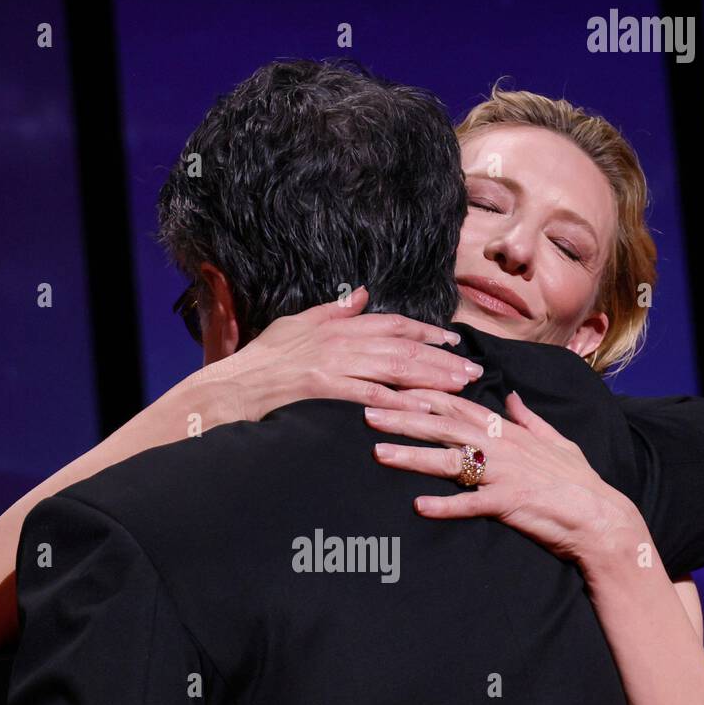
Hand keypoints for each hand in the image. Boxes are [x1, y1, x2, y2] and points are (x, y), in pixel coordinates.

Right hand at [192, 286, 482, 421]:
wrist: (230, 387)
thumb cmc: (261, 360)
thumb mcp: (296, 325)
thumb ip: (333, 312)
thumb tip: (360, 294)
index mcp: (338, 326)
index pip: (392, 325)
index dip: (426, 333)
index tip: (454, 342)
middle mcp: (341, 341)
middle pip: (403, 348)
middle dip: (441, 359)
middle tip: (473, 371)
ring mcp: (334, 365)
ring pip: (395, 368)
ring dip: (432, 378)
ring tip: (461, 389)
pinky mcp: (324, 389)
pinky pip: (370, 394)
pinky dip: (400, 401)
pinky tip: (424, 410)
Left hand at [366, 387, 645, 566]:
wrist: (601, 517)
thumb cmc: (577, 481)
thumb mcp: (555, 441)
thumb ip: (529, 418)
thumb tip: (513, 397)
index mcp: (508, 431)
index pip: (458, 405)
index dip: (422, 394)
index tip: (390, 386)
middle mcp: (502, 446)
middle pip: (443, 426)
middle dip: (403, 417)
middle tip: (366, 411)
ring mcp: (504, 473)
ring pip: (450, 460)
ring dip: (412, 456)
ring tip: (378, 453)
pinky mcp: (509, 503)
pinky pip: (472, 504)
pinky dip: (446, 505)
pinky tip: (419, 507)